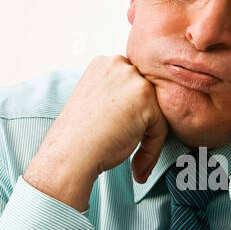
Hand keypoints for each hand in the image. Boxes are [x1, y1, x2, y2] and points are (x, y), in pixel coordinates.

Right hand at [23, 55, 167, 209]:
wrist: (70, 153)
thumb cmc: (79, 136)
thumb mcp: (96, 102)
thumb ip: (117, 96)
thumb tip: (139, 106)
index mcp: (103, 64)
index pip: (132, 84)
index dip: (132, 112)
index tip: (126, 133)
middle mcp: (118, 64)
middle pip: (147, 95)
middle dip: (143, 122)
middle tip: (132, 147)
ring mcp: (132, 79)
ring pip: (156, 110)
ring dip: (149, 137)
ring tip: (137, 161)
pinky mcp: (145, 99)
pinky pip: (160, 127)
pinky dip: (152, 150)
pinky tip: (137, 166)